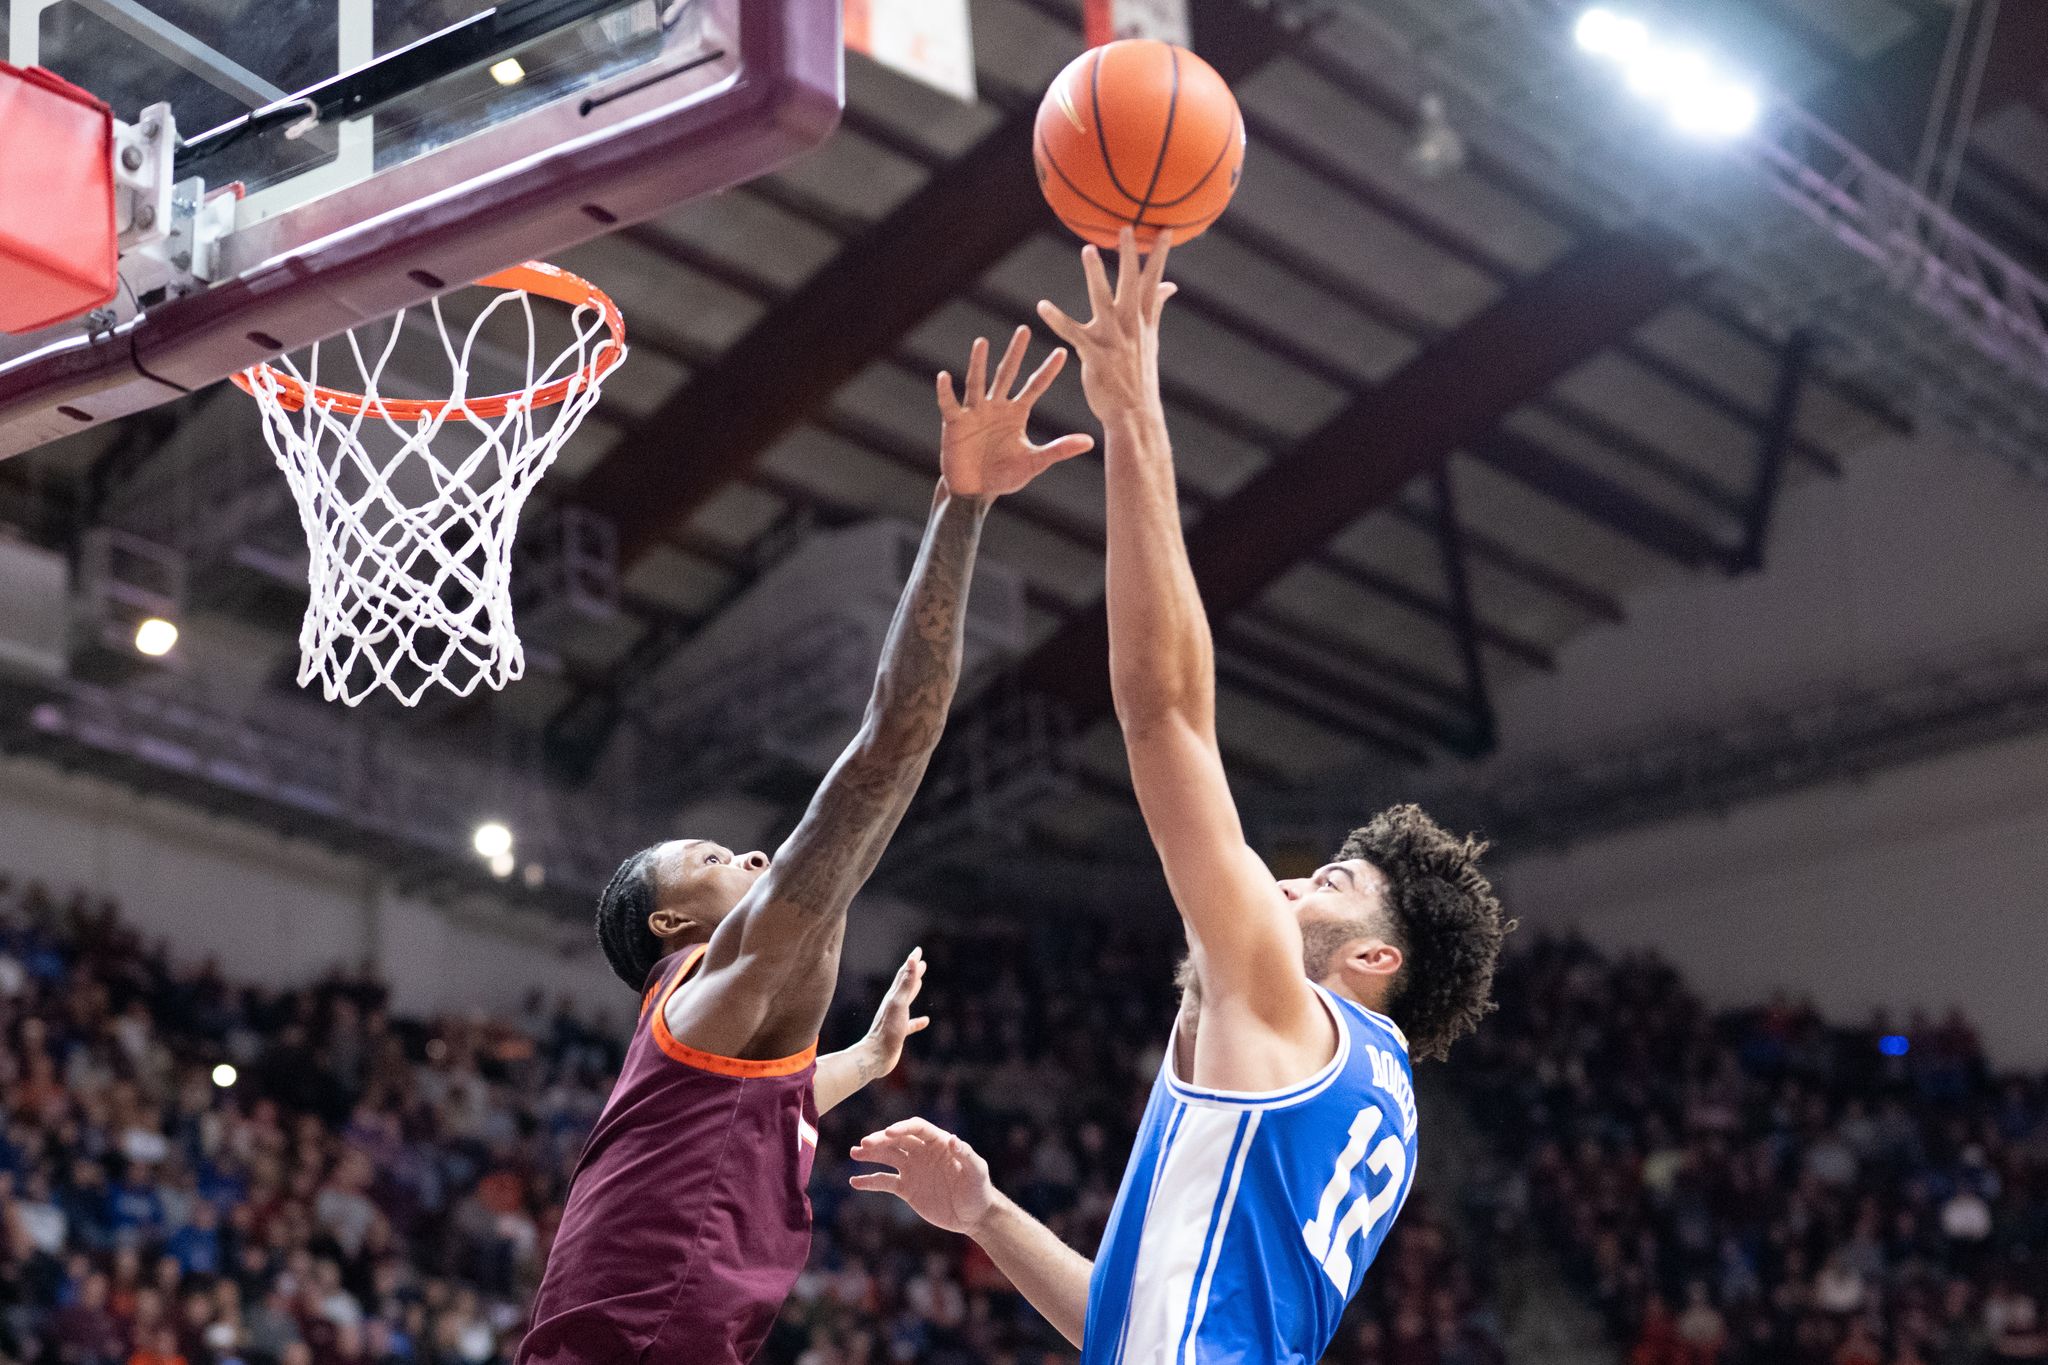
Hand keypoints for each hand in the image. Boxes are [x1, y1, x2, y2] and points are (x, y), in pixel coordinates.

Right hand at [850, 1117, 995, 1235]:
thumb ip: (966, 1155)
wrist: (974, 1216)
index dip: (902, 1128)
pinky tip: (855, 1181)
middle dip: (880, 1140)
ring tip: (854, 1152)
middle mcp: (923, 1152)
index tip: (888, 1133)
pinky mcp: (907, 1189)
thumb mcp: (977, 1172)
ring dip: (871, 1154)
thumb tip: (952, 1139)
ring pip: (888, 1157)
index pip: (916, 1129)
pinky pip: (885, 1182)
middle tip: (864, 1144)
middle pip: (897, 1140)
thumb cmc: (979, 1190)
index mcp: (938, 1143)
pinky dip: (870, 1181)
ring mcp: (913, 1170)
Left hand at [858, 947, 929, 1077]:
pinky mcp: (899, 1033)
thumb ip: (906, 983)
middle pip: (905, 984)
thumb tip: (912, 960)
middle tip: (921, 961)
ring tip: (921, 982)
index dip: (912, 962)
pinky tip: (925, 1021)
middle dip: (913, 972)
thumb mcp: (899, 1004)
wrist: (875, 1056)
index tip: (918, 950)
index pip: (904, 974)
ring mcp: (896, 1018)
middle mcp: (894, 1005)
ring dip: (914, 990)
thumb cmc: (887, 1030)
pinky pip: (910, 1024)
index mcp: (894, 996)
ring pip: (907, 1000)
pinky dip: (918, 1021)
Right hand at [938, 327, 1094, 496]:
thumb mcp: (1034, 462)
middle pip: (1006, 374)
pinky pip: (950, 403)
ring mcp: (975, 412)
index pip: (1035, 386)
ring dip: (978, 363)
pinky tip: (944, 376)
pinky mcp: (955, 422)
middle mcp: (996, 406)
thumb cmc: (1004, 475)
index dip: (1048, 370)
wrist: (975, 490)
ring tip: (981, 341)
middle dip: (1015, 353)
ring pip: (977, 382)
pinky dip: (946, 391)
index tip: (1063, 352)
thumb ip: (1060, 449)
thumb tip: (1090, 441)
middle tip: (1023, 330)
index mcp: (1016, 413)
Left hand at [1036, 227, 1175, 420]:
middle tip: (1126, 227)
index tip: (1165, 228)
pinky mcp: (1094, 356)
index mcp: (1145, 323)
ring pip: (1103, 301)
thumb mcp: (1151, 339)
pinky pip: (1072, 333)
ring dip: (1095, 275)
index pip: (1154, 282)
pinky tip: (1042, 305)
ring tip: (1087, 249)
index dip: (1160, 255)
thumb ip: (1156, 307)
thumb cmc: (1139, 377)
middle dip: (1129, 256)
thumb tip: (1170, 285)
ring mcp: (1114, 341)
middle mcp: (1131, 328)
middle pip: (1132, 284)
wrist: (1134, 415)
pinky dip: (1057, 319)